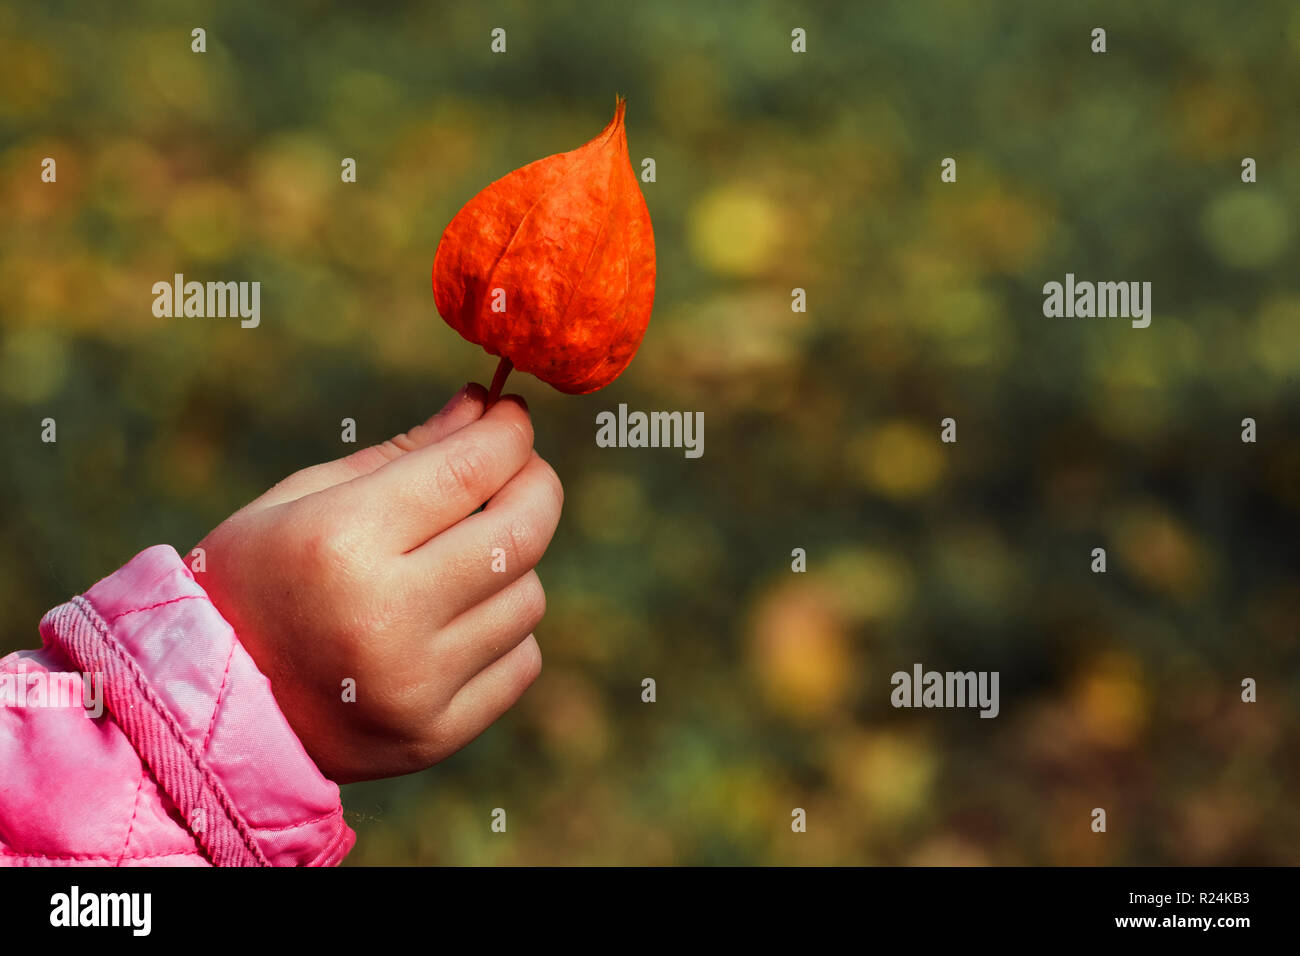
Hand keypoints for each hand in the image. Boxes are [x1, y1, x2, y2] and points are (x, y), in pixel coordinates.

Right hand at [188, 384, 562, 782]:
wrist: (203, 710)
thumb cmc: (252, 580)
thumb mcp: (303, 498)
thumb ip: (404, 453)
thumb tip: (485, 408)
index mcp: (342, 542)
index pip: (471, 468)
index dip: (509, 431)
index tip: (512, 416)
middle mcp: (385, 616)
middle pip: (522, 532)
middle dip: (536, 485)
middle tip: (521, 470)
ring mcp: (415, 685)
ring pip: (528, 597)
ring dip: (511, 565)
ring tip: (462, 559)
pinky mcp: (434, 737)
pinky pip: (520, 662)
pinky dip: (504, 632)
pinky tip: (458, 622)